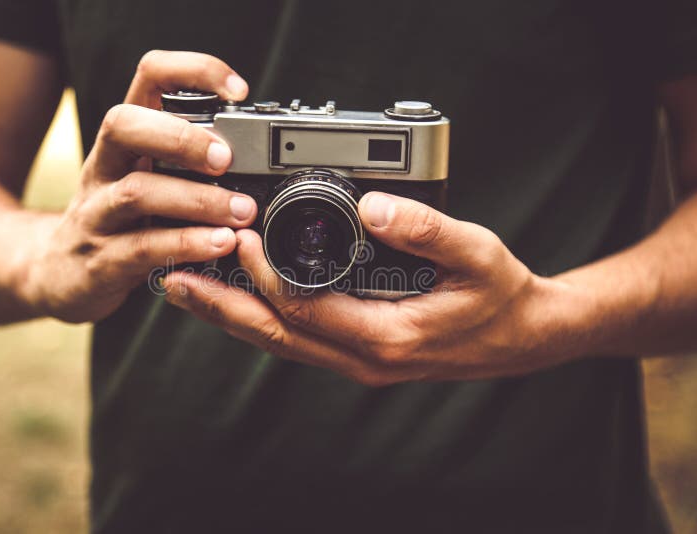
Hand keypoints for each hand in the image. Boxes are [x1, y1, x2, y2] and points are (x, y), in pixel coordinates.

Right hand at [19, 51, 256, 321]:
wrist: (58, 274)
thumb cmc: (120, 222)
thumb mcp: (149, 179)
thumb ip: (190, 163)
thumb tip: (259, 155)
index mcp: (125, 139)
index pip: (149, 78)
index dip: (193, 71)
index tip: (238, 91)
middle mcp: (104, 167)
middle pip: (124, 125)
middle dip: (180, 137)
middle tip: (226, 159)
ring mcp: (97, 214)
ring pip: (137, 192)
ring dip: (197, 200)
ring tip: (242, 211)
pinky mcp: (102, 260)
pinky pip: (143, 248)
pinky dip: (186, 244)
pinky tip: (220, 245)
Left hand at [163, 192, 579, 384]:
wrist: (522, 337)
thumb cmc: (501, 297)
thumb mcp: (478, 253)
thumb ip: (428, 229)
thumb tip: (375, 205)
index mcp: (387, 337)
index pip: (304, 309)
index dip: (264, 276)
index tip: (237, 238)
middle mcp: (364, 358)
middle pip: (275, 335)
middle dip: (222, 307)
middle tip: (173, 280)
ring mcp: (359, 361)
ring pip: (281, 342)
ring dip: (233, 316)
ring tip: (189, 291)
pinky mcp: (359, 352)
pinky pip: (299, 339)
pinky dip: (263, 318)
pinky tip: (242, 299)